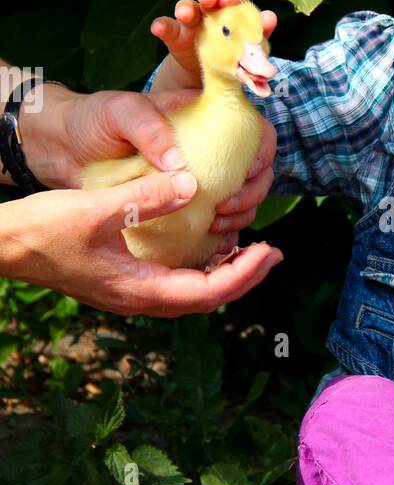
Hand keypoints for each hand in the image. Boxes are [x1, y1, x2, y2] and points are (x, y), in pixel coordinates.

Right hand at [2, 170, 282, 315]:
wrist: (4, 246)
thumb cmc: (43, 229)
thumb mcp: (97, 208)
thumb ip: (147, 198)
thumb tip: (193, 185)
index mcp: (139, 289)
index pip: (209, 291)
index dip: (245, 273)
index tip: (271, 251)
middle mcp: (139, 299)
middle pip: (207, 298)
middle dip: (244, 276)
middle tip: (274, 251)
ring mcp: (130, 293)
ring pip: (191, 293)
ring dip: (224, 274)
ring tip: (249, 249)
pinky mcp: (122, 283)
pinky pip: (174, 283)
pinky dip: (199, 269)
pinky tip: (205, 245)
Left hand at [24, 82, 275, 234]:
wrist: (64, 148)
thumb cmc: (93, 120)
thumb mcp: (118, 112)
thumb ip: (148, 128)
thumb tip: (180, 164)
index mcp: (203, 119)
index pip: (255, 133)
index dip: (262, 153)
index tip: (246, 172)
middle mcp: (208, 151)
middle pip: (256, 174)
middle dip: (251, 194)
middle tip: (224, 209)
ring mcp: (198, 181)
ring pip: (242, 202)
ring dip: (239, 217)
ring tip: (216, 227)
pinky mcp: (183, 207)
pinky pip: (216, 224)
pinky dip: (221, 236)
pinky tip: (211, 245)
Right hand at [150, 0, 277, 89]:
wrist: (204, 78)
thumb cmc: (230, 61)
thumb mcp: (244, 57)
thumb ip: (258, 47)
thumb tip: (271, 41)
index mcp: (233, 17)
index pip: (235, 3)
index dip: (236, 0)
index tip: (235, 2)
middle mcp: (211, 14)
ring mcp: (191, 23)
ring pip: (188, 8)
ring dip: (187, 7)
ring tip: (186, 13)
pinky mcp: (174, 34)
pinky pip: (166, 27)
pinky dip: (162, 25)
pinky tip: (158, 27)